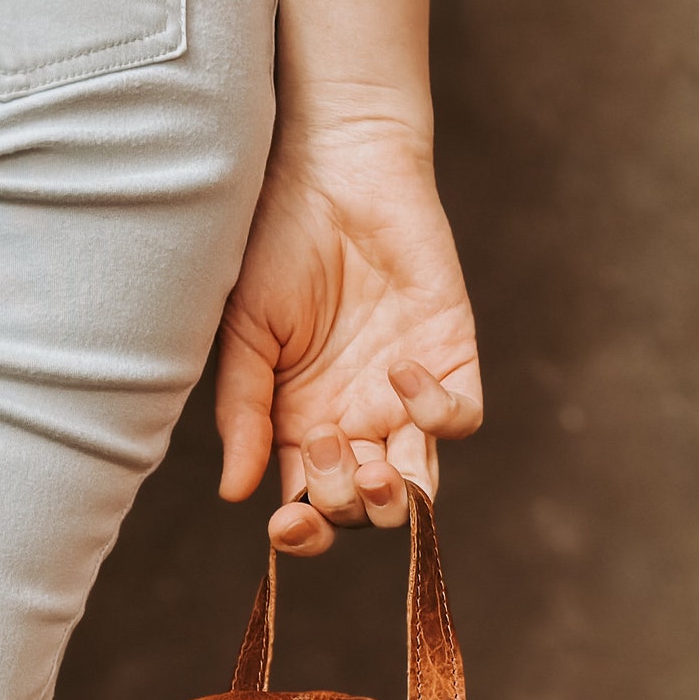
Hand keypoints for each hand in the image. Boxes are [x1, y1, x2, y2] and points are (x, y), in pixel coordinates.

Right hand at [216, 122, 481, 555]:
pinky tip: (400, 371)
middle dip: (345, 502)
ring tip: (373, 466)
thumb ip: (243, 414)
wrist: (329, 165)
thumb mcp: (243, 335)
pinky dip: (436, 414)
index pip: (311, 510)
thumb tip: (238, 494)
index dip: (305, 534)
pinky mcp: (450, 358)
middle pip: (364, 510)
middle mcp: (357, 423)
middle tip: (327, 446)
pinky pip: (460, 420)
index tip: (287, 523)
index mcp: (301, 427)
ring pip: (419, 487)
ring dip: (397, 496)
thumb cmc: (274, 241)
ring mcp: (405, 397)